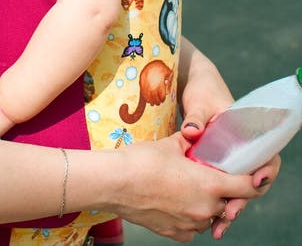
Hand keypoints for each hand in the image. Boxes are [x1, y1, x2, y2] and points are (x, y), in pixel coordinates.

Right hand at [110, 133, 277, 241]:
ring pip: (210, 216)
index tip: (254, 173)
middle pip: (227, 202)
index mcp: (209, 185)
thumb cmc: (142, 160)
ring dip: (206, 204)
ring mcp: (190, 224)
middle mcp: (204, 209)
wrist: (115, 183)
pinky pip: (192, 227)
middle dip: (223, 190)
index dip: (253, 179)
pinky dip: (190, 216)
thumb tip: (197, 137)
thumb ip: (191, 143)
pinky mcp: (175, 233)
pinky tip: (176, 201)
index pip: (246, 187)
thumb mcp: (171, 144)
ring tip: (188, 187)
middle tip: (210, 175)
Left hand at [178, 42, 280, 238]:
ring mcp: (229, 158)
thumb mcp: (200, 102)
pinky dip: (217, 203)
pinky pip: (221, 187)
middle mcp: (242, 149)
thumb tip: (191, 131)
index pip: (266, 156)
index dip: (266, 171)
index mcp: (247, 133)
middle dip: (243, 199)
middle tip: (230, 214)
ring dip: (230, 207)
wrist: (195, 86)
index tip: (257, 181)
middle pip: (251, 180)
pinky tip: (209, 220)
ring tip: (218, 227)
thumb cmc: (202, 91)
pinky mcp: (215, 164)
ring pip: (236, 188)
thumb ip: (196, 117)